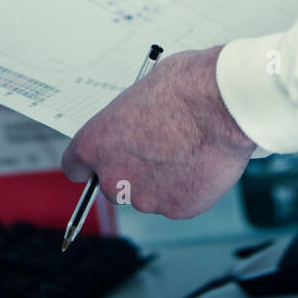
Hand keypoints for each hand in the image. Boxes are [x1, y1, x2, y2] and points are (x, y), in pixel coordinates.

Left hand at [61, 45, 255, 219]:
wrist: (222, 104)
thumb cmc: (184, 88)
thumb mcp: (141, 90)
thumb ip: (129, 118)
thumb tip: (136, 121)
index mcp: (96, 144)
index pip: (76, 166)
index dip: (91, 163)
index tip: (102, 160)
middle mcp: (114, 177)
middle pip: (113, 184)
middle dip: (132, 170)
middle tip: (157, 149)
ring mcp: (145, 197)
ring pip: (148, 194)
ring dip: (161, 180)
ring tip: (185, 151)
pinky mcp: (177, 209)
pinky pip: (177, 201)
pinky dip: (187, 188)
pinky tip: (200, 162)